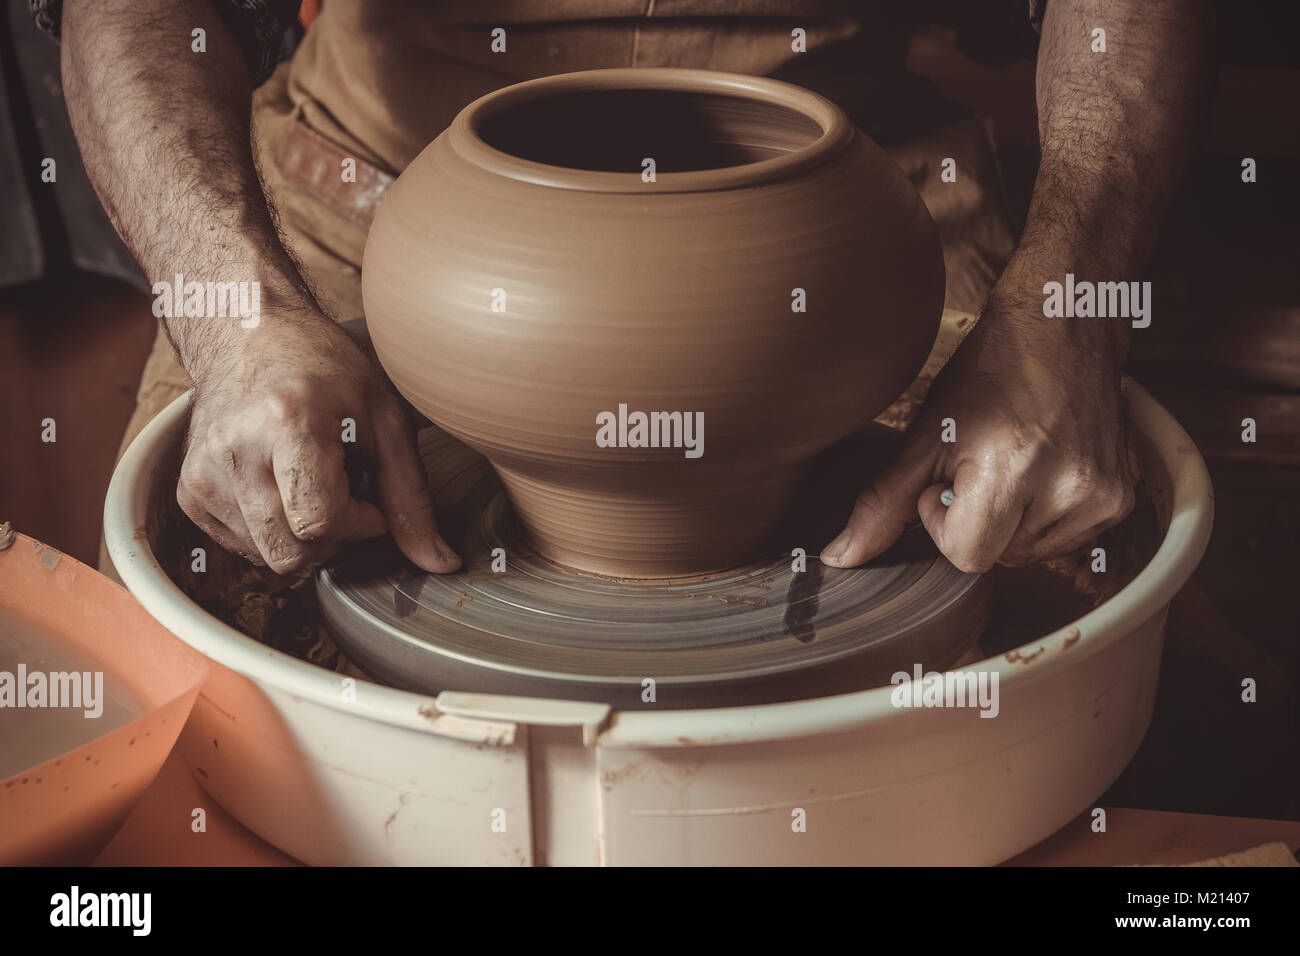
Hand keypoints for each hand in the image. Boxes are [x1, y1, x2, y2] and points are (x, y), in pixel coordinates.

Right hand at [176, 318, 461, 574]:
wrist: (247, 333)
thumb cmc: (324, 369)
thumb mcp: (385, 419)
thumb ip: (411, 496)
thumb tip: (441, 564)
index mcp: (287, 423)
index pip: (320, 522)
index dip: (358, 524)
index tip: (370, 499)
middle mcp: (236, 451)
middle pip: (291, 552)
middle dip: (333, 540)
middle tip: (345, 496)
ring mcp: (204, 474)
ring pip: (267, 558)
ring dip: (303, 537)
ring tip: (311, 485)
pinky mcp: (189, 491)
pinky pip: (242, 548)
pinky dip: (272, 532)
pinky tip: (282, 488)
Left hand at [821, 300, 1134, 572]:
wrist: (1062, 327)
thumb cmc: (988, 375)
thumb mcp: (924, 437)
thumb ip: (882, 504)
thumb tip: (841, 557)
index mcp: (1013, 470)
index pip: (967, 556)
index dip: (944, 524)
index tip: (947, 479)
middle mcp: (1068, 488)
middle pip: (997, 558)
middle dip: (976, 521)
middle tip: (981, 464)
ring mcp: (1102, 496)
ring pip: (1030, 553)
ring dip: (1011, 520)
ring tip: (1015, 461)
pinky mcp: (1121, 500)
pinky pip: (1064, 541)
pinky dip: (1044, 517)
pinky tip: (1044, 468)